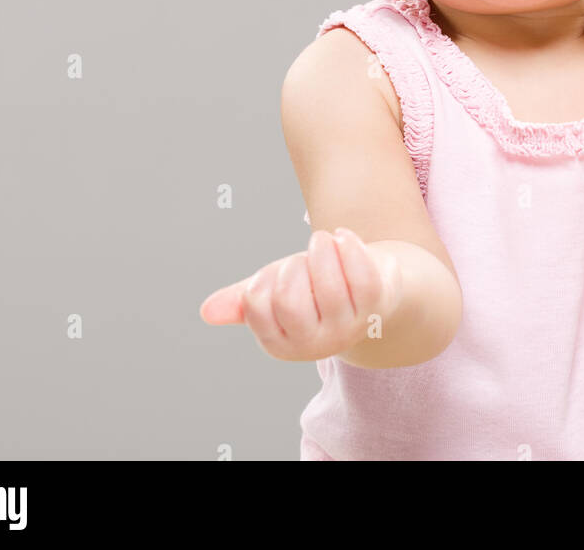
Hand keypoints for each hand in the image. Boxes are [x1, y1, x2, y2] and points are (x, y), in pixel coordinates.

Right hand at [198, 227, 403, 361]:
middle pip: (290, 301)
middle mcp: (316, 344)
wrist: (367, 282)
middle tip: (301, 259)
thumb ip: (243, 299)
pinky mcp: (376, 306)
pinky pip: (360, 275)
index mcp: (282, 343)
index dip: (264, 280)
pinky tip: (342, 237)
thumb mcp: (275, 290)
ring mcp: (349, 327)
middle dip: (292, 267)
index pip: (258, 307)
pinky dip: (348, 246)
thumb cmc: (313, 286)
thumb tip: (207, 311)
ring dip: (320, 249)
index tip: (276, 274)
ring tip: (322, 241)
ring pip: (328, 286)